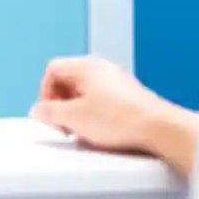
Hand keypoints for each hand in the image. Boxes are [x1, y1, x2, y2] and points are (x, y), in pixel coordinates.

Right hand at [29, 56, 167, 153]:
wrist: (160, 128)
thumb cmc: (122, 119)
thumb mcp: (74, 118)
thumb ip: (50, 112)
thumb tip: (39, 111)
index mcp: (86, 66)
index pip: (52, 70)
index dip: (45, 93)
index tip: (50, 113)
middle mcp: (102, 69)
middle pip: (68, 81)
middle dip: (61, 104)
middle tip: (64, 123)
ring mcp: (116, 82)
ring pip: (85, 93)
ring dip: (78, 112)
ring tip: (83, 130)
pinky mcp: (128, 97)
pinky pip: (102, 102)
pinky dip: (95, 116)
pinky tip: (102, 132)